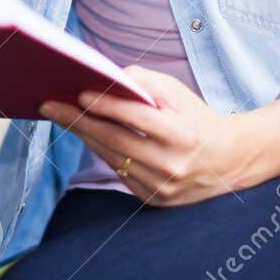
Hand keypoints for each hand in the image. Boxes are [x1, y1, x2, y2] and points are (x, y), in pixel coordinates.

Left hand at [40, 66, 259, 205]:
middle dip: (79, 120)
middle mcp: (172, 165)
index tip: (78, 94)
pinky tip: (85, 135)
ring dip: (84, 136)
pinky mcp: (154, 201)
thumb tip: (109, 78)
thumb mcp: (179, 94)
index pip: (136, 118)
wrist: (229, 161)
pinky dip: (101, 152)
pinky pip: (119, 172)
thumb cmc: (197, 119)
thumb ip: (146, 82)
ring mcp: (162, 187)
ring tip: (60, 116)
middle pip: (115, 140)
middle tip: (50, 105)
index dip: (105, 105)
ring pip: (112, 158)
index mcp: (182, 135)